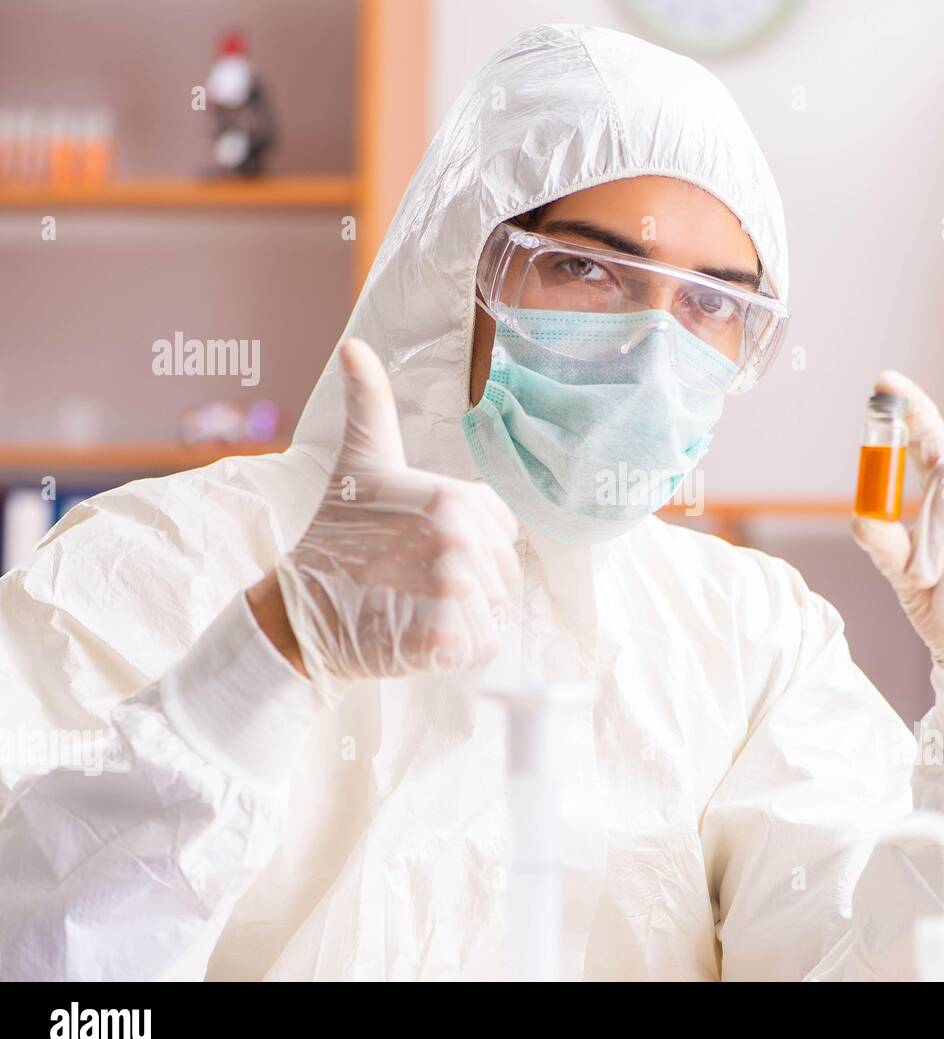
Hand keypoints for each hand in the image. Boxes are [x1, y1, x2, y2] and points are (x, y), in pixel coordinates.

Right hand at [267, 339, 520, 685]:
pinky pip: (486, 645)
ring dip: (465, 616)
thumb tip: (353, 345)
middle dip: (472, 583)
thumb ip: (370, 406)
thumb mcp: (358, 465)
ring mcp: (455, 590)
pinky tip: (419, 633)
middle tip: (414, 582)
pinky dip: (458, 650)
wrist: (301, 614)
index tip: (423, 548)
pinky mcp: (448, 639)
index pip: (505, 528)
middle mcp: (461, 540)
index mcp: (453, 497)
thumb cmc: (335, 539)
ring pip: (498, 608)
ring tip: (415, 606)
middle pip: (505, 570)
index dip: (473, 543)